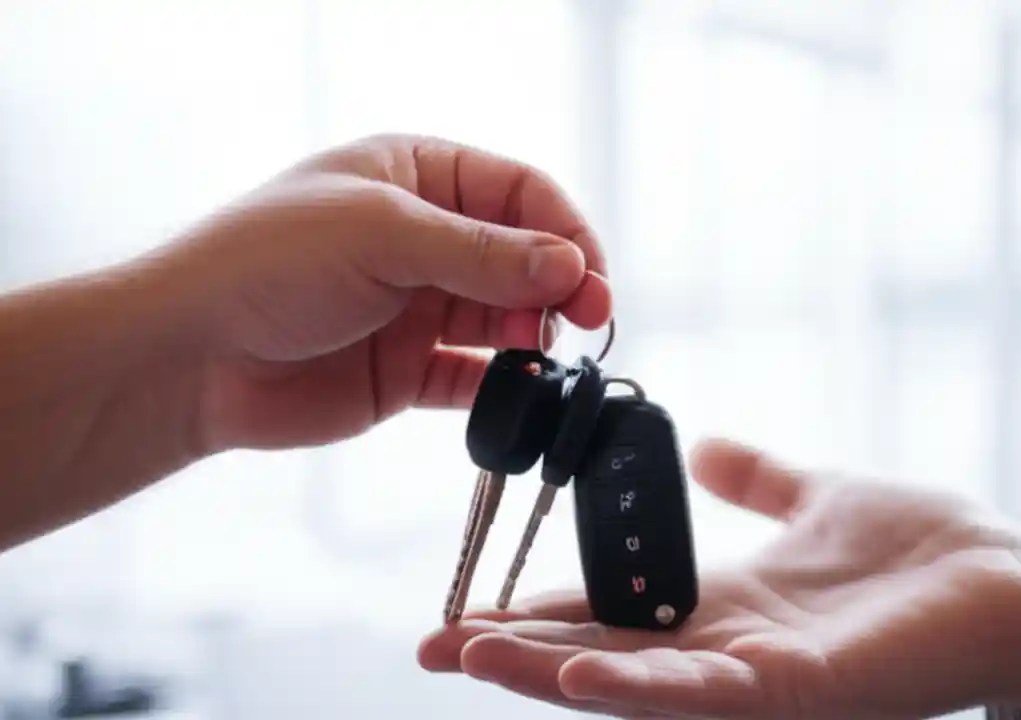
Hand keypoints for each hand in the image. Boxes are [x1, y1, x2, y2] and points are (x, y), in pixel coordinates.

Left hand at [160, 134, 610, 452]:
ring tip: (544, 350)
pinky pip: (476, 377)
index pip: (518, 191)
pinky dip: (505, 386)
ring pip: (507, 317)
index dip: (564, 230)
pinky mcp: (408, 370)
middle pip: (524, 256)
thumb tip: (571, 267)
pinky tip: (519, 391)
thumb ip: (484, 253)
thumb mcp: (383, 234)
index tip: (588, 274)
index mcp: (416, 176)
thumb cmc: (267, 263)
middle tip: (587, 317)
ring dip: (536, 334)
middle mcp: (423, 238)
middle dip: (560, 284)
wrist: (188, 357)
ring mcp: (417, 306)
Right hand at [418, 439, 1020, 718]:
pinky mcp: (805, 688)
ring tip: (472, 656)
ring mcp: (763, 679)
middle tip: (433, 642)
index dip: (540, 610)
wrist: (1015, 577)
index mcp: (726, 607)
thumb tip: (702, 446)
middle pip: (604, 655)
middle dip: (517, 653)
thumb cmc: (924, 546)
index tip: (470, 601)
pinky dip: (637, 687)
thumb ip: (757, 479)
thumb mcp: (815, 497)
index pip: (612, 612)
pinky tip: (576, 671)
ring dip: (550, 673)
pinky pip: (708, 693)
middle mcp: (730, 652)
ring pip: (636, 682)